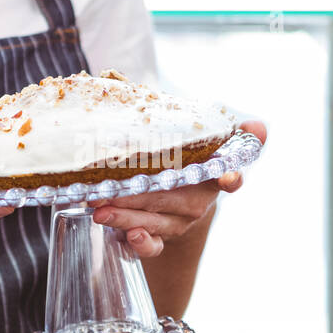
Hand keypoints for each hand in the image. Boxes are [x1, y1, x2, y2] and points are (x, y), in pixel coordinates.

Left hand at [88, 119, 266, 257]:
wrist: (166, 192)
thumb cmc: (172, 154)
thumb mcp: (176, 129)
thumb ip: (173, 110)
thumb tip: (142, 85)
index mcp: (212, 169)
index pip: (231, 173)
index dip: (232, 175)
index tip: (229, 176)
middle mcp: (200, 198)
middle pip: (179, 199)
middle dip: (145, 196)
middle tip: (113, 189)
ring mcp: (180, 221)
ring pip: (158, 222)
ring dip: (128, 217)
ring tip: (101, 208)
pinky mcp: (161, 238)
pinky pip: (153, 247)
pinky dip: (141, 243)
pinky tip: (126, 235)